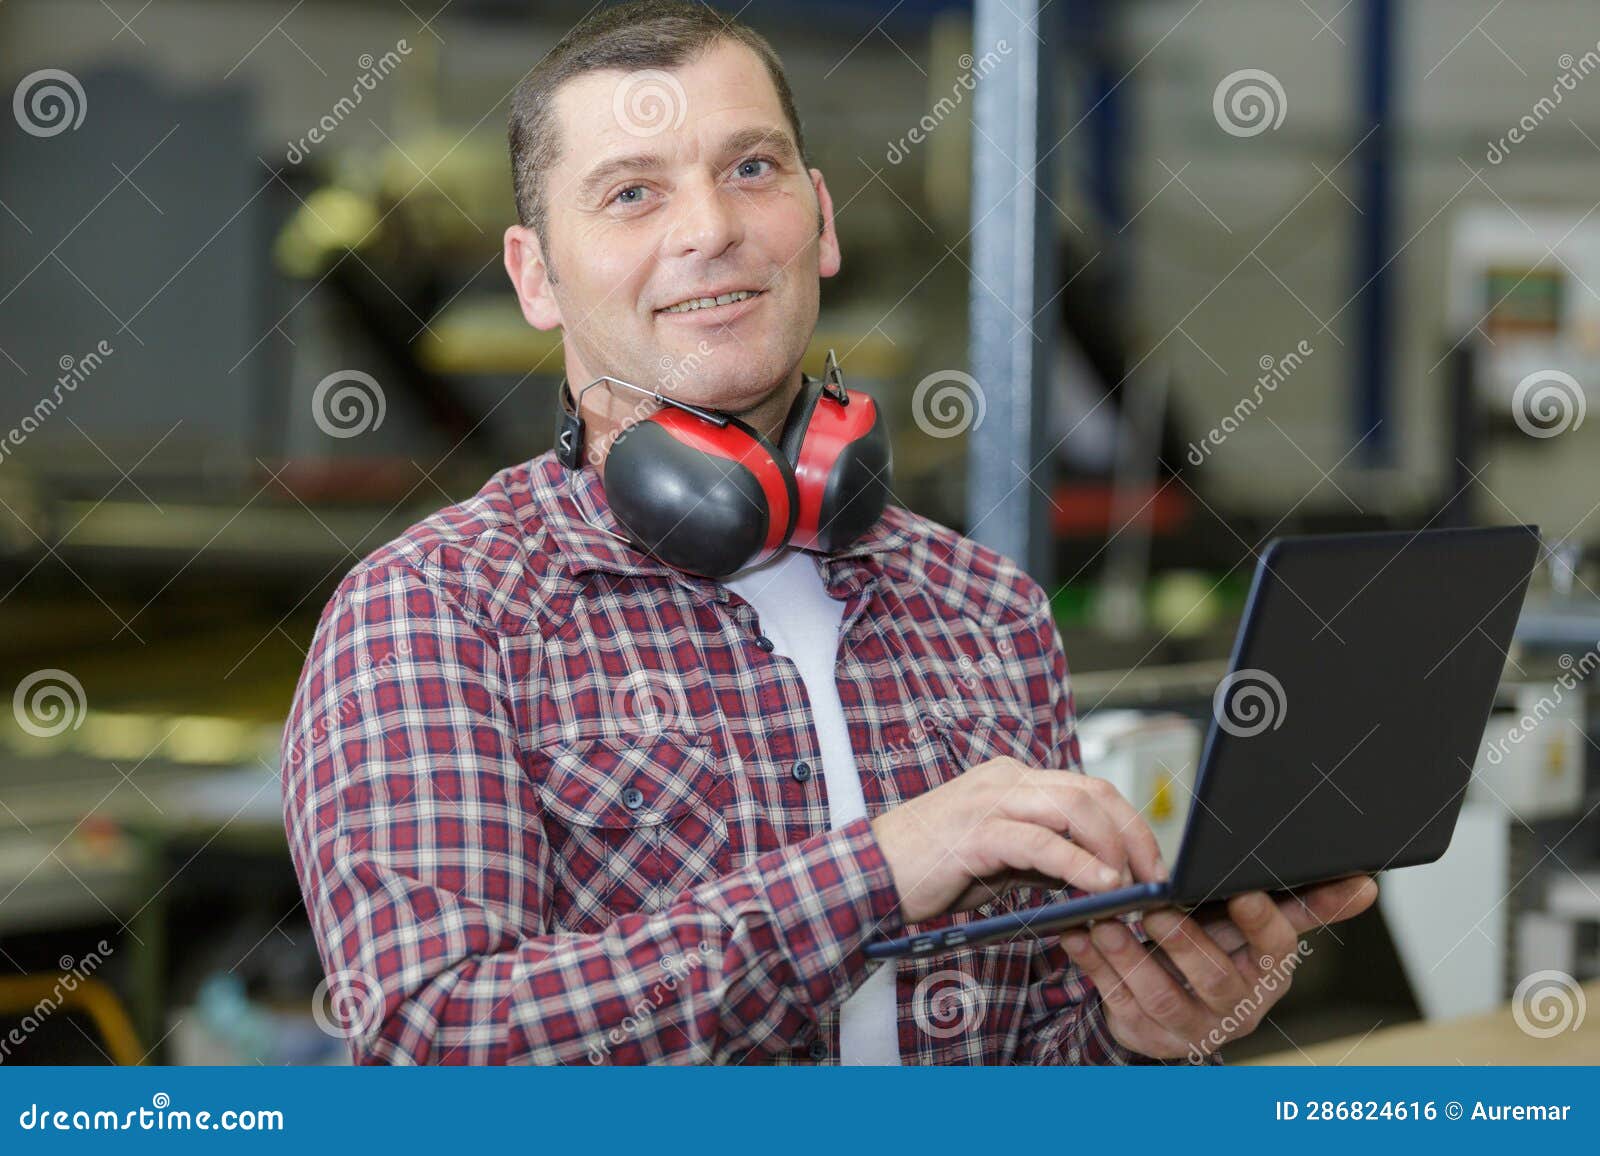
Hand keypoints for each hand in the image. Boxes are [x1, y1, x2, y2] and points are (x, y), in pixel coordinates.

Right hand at [870, 756, 1166, 925]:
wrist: (869, 875)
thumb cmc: (930, 870)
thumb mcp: (1000, 860)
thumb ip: (1044, 856)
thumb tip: (1098, 874)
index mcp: (1012, 779)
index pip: (1088, 789)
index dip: (1129, 824)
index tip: (1152, 864)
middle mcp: (1006, 779)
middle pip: (1092, 793)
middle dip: (1134, 835)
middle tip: (1155, 877)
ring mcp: (990, 800)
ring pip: (1074, 808)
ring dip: (1113, 848)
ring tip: (1133, 886)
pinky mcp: (976, 832)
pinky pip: (1041, 842)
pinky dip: (1078, 862)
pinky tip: (1101, 885)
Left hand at [1060, 874, 1378, 1059]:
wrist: (1178, 1006)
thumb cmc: (1222, 950)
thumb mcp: (1258, 928)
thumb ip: (1302, 903)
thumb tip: (1367, 884)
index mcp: (1268, 974)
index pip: (1275, 949)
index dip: (1262, 923)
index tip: (1245, 894)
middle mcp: (1234, 1007)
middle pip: (1213, 977)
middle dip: (1183, 942)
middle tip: (1156, 907)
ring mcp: (1188, 1026)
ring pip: (1158, 994)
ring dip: (1127, 955)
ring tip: (1104, 920)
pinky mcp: (1143, 1032)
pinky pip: (1113, 998)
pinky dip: (1091, 964)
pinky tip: (1073, 933)